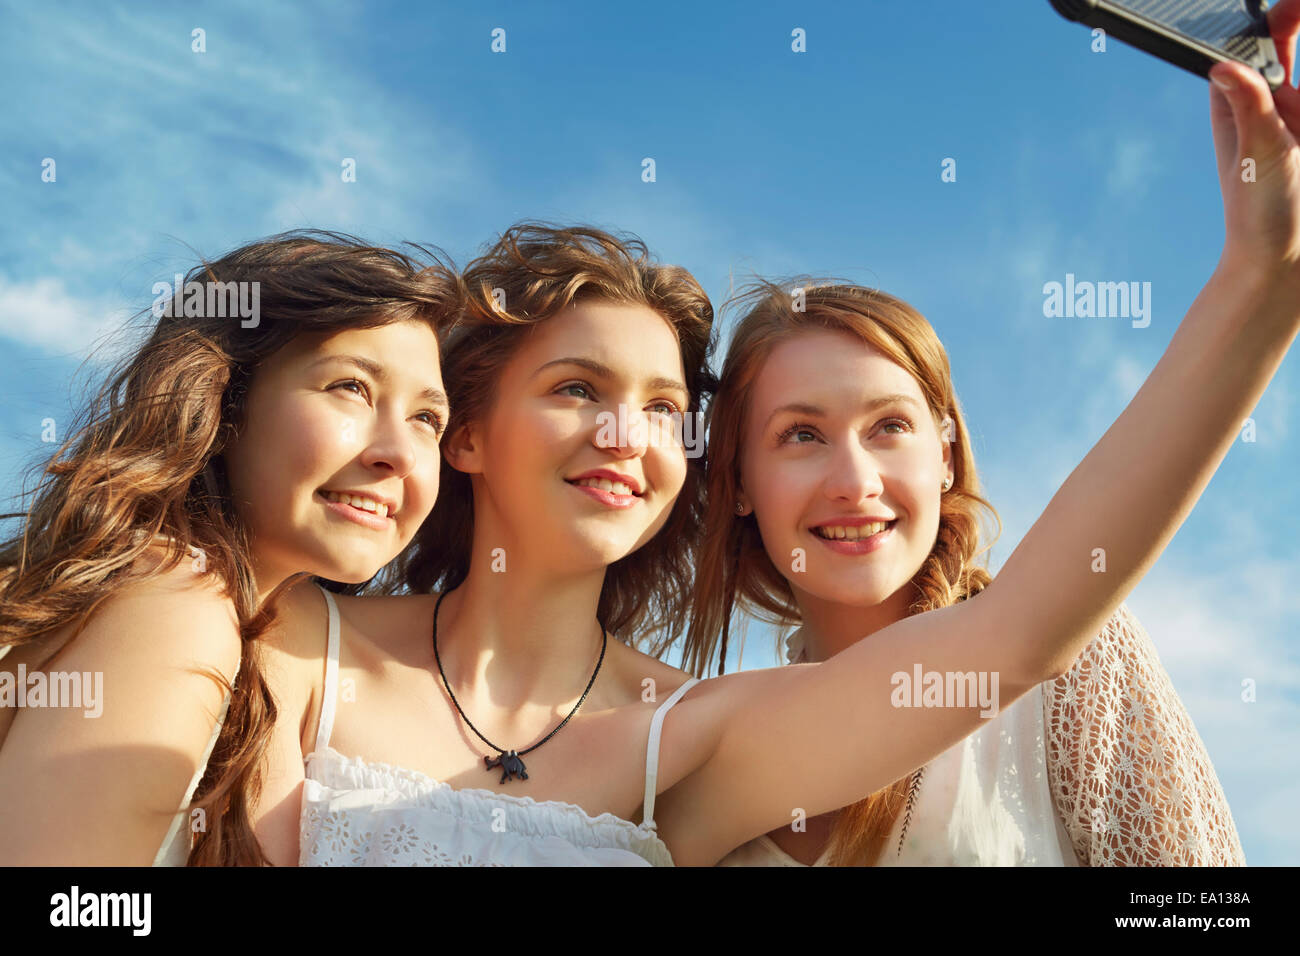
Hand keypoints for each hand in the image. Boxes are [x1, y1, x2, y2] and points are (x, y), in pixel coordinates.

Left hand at [1208, 0, 1299, 284]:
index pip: (1255, 44)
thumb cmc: (1259, 212)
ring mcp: (1295, 116)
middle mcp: (1268, 103)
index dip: (1277, 18)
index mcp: (1239, 102)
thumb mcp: (1257, 154)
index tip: (1294, 5)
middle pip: (1285, 46)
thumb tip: (1222, 66)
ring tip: (1296, 94)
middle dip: (1296, 23)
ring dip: (1299, 59)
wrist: (1287, 259)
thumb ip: (1249, 107)